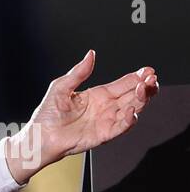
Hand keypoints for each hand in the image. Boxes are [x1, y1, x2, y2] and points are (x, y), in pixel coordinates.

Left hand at [7, 51, 159, 182]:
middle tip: (152, 78)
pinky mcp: (103, 135)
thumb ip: (78, 72)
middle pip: (133, 96)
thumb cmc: (47, 115)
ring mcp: (106, 121)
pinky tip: (131, 110)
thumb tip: (90, 55)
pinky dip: (129, 119)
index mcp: (97, 96)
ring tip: (144, 89)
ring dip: (141, 99)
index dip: (137, 77)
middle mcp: (105, 108)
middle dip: (145, 86)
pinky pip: (121, 127)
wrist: (39, 137)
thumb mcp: (61, 87)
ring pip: (132, 109)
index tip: (147, 70)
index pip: (123, 84)